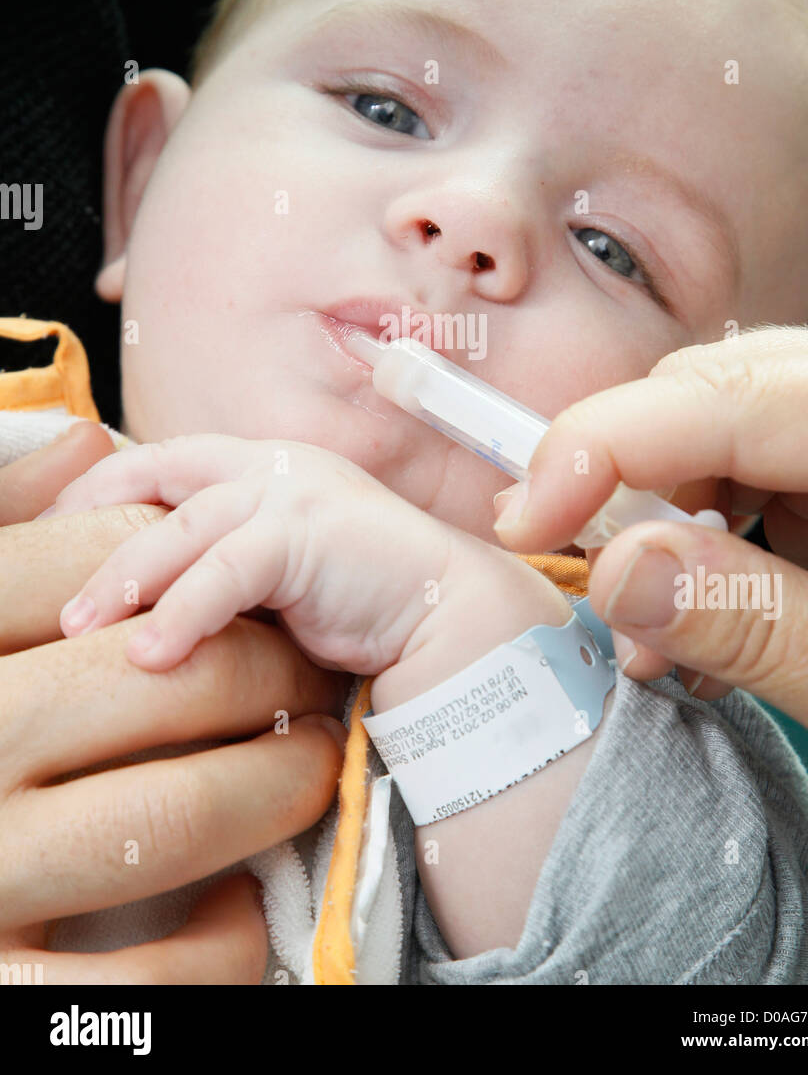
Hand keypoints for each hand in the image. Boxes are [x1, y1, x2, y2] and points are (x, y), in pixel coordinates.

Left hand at [52, 433, 533, 674]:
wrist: (453, 619)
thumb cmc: (365, 605)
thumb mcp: (277, 580)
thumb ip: (223, 572)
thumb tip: (141, 607)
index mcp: (262, 467)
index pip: (160, 463)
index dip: (99, 493)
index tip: (52, 540)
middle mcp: (273, 465)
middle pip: (156, 477)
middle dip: (92, 526)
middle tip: (45, 584)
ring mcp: (293, 490)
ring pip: (182, 525)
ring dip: (124, 578)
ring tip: (79, 629)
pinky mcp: (311, 530)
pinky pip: (228, 570)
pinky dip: (184, 612)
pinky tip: (151, 655)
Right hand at [492, 327, 807, 792]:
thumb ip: (761, 628)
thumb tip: (619, 565)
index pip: (747, 395)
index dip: (616, 439)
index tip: (528, 508)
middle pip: (738, 392)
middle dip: (640, 477)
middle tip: (580, 566)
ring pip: (742, 435)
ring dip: (675, 524)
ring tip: (656, 634)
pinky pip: (774, 484)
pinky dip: (719, 548)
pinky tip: (705, 621)